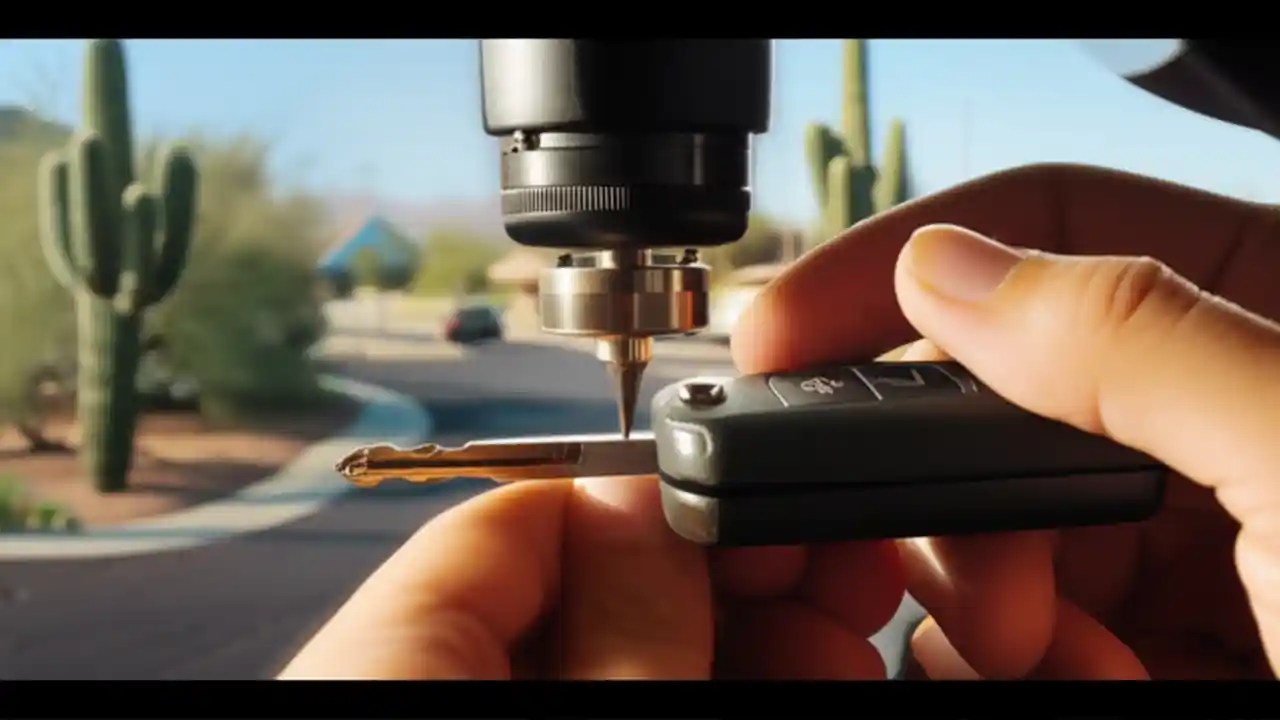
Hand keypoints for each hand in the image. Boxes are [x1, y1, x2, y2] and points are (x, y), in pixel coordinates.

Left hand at [279, 477, 902, 678]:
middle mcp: (414, 678)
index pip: (515, 514)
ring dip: (749, 636)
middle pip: (583, 585)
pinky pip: (630, 696)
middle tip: (833, 578)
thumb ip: (621, 617)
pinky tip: (806, 679)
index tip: (756, 502)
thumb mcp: (601, 714)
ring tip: (843, 643)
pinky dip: (717, 685)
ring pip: (623, 649)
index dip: (655, 490)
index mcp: (384, 660)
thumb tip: (642, 492)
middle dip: (728, 571)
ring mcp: (482, 708)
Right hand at [732, 162, 1279, 678]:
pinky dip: (994, 653)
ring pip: (990, 511)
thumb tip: (941, 269)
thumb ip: (1130, 336)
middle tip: (919, 531)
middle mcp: (1216, 410)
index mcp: (1271, 310)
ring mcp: (1189, 534)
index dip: (901, 263)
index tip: (783, 331)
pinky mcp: (1158, 637)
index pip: (1050, 227)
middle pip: (997, 386)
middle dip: (934, 467)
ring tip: (1020, 638)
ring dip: (964, 579)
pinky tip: (1045, 669)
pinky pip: (1024, 622)